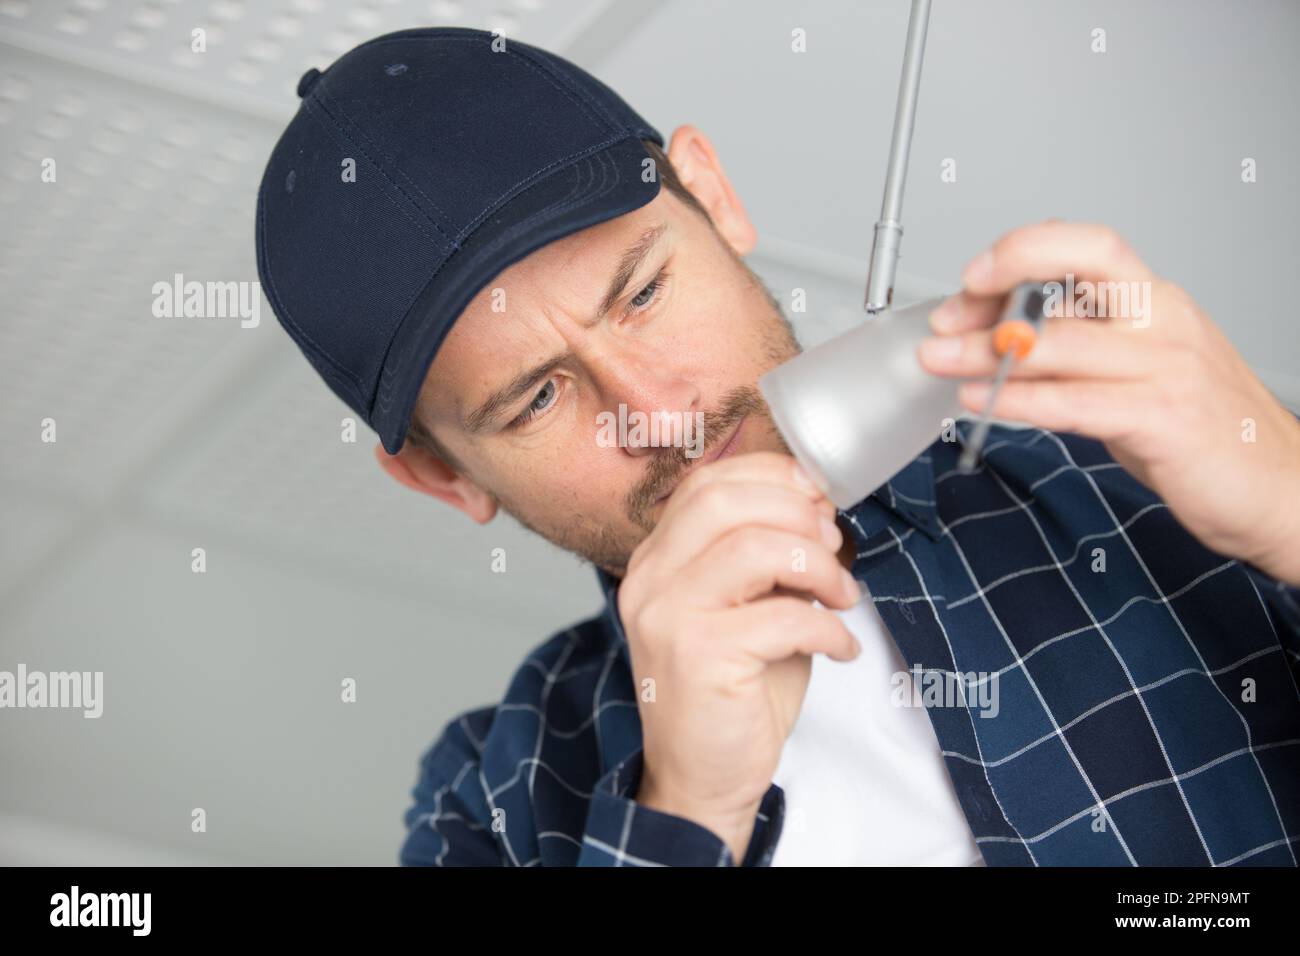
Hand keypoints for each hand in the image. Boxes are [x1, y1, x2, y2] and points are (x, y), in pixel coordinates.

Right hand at [617, 451, 861, 863]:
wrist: (702, 779)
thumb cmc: (731, 692)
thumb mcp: (749, 608)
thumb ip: (767, 558)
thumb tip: (816, 511)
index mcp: (656, 560)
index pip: (707, 484)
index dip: (772, 477)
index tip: (817, 499)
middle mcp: (650, 580)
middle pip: (724, 501)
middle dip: (795, 512)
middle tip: (832, 545)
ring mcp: (668, 616)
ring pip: (753, 548)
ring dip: (818, 567)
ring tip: (843, 597)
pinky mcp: (698, 656)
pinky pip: (781, 616)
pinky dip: (828, 628)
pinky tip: (841, 648)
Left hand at [916, 220, 1299, 585]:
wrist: (1281, 489)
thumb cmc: (1207, 434)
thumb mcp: (1138, 376)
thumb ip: (1081, 354)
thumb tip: (1004, 343)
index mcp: (1155, 304)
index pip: (1089, 247)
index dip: (1026, 249)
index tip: (975, 276)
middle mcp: (1162, 323)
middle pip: (1071, 278)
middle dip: (996, 291)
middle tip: (946, 317)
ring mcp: (1168, 368)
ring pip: (1061, 343)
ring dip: (987, 352)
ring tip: (940, 360)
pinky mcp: (1166, 419)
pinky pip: (1075, 403)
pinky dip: (1019, 399)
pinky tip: (980, 399)